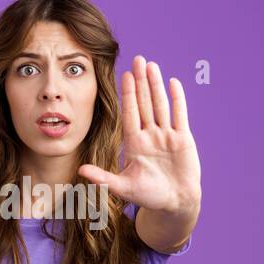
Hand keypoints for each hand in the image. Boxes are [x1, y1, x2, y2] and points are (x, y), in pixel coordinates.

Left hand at [78, 55, 200, 214]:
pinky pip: (180, 115)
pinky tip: (173, 82)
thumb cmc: (148, 197)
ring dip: (156, 85)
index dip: (127, 94)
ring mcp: (166, 135)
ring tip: (152, 65)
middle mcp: (150, 135)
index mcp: (135, 143)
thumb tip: (80, 171)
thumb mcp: (123, 187)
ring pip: (161, 105)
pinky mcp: (183, 139)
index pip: (130, 113)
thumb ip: (103, 178)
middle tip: (137, 60)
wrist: (174, 203)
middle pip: (144, 103)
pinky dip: (177, 99)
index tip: (124, 75)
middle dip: (140, 82)